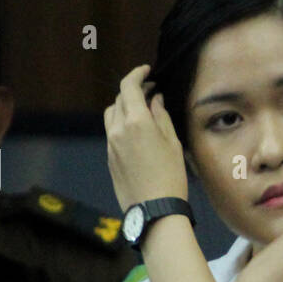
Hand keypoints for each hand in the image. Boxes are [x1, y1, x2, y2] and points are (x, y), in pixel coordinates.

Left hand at [103, 64, 188, 210]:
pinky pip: (112, 132)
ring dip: (124, 106)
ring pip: (111, 114)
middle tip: (150, 91)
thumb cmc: (170, 177)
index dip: (137, 74)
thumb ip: (161, 116)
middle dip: (133, 90)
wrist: (154, 209)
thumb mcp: (173, 143)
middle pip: (119, 99)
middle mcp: (118, 129)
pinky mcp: (109, 158)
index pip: (129, 86)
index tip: (147, 71)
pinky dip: (121, 124)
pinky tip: (137, 132)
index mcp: (136, 121)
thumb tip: (155, 100)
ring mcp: (111, 144)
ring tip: (141, 111)